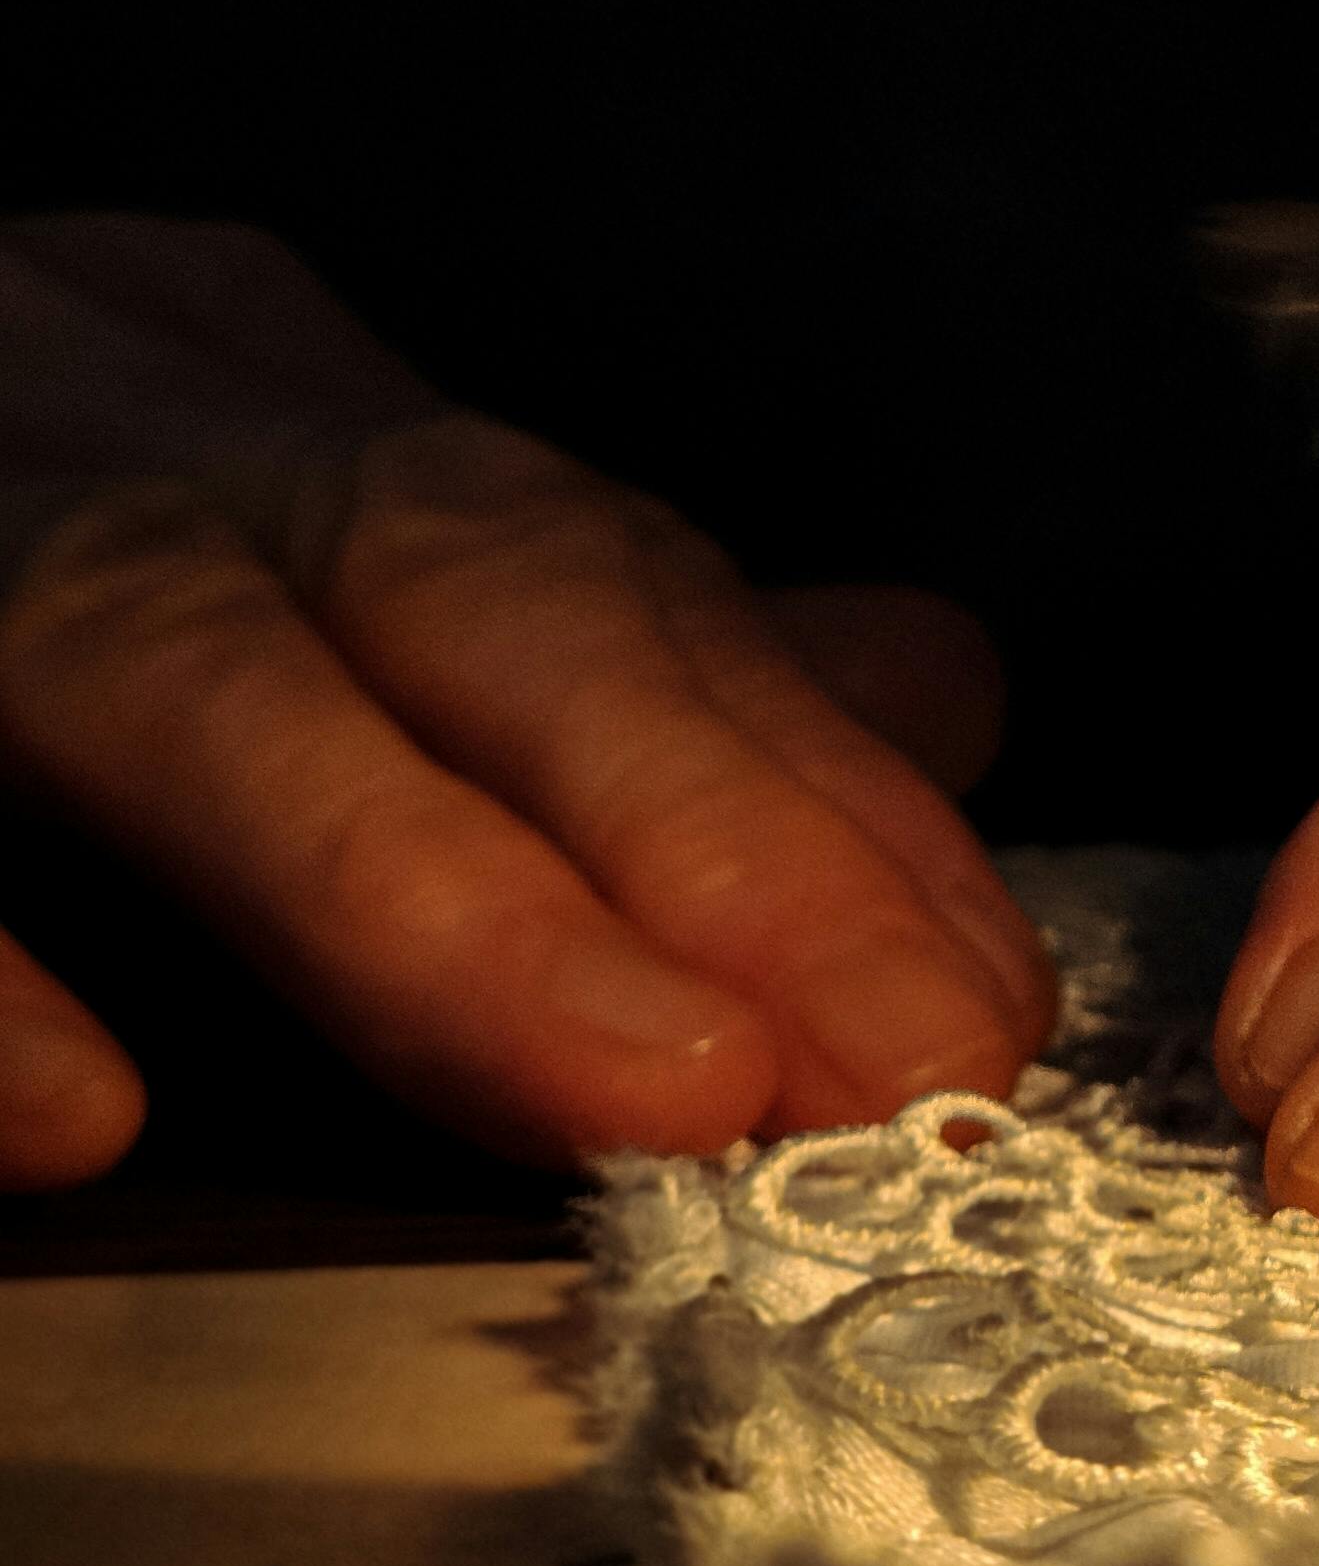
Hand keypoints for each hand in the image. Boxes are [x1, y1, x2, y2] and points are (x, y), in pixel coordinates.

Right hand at [0, 216, 1050, 1185]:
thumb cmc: (46, 503)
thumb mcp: (330, 528)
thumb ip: (617, 644)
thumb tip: (936, 698)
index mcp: (304, 455)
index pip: (600, 586)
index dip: (805, 788)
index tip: (978, 998)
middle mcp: (153, 472)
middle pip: (451, 587)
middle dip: (702, 822)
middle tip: (903, 1056)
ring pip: (177, 682)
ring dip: (421, 894)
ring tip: (649, 1081)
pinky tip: (79, 1110)